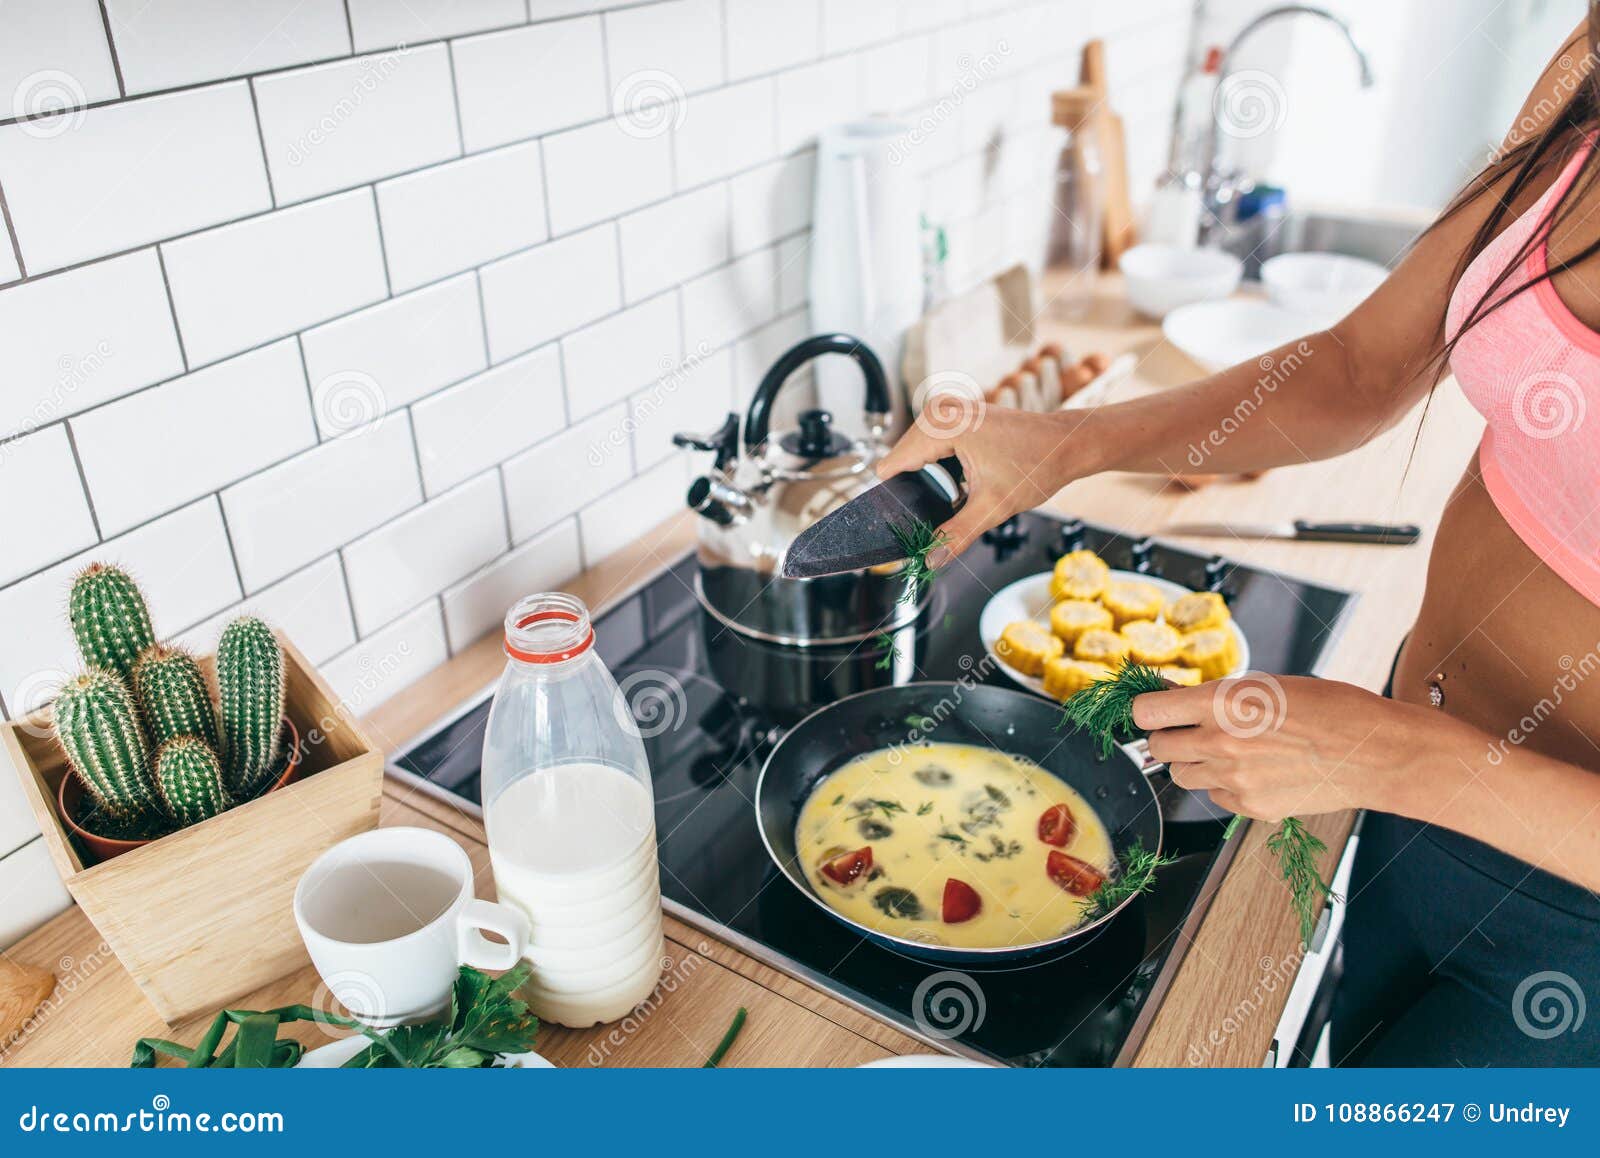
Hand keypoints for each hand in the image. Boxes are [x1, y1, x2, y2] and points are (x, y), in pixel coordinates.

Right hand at [875, 405, 1090, 567]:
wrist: (1068, 443)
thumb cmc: (1037, 464)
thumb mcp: (993, 507)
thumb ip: (956, 535)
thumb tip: (930, 558)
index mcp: (942, 426)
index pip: (893, 465)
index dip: (896, 497)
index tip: (904, 521)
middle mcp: (940, 410)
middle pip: (902, 460)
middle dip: (915, 489)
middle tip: (946, 510)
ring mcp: (948, 409)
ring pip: (915, 453)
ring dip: (929, 479)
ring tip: (959, 494)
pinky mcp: (956, 413)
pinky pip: (930, 444)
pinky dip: (940, 466)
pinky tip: (963, 480)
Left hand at [1130, 674, 1444, 820]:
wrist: (1375, 753)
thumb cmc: (1331, 709)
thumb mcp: (1268, 684)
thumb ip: (1216, 696)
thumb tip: (1175, 698)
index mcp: (1222, 702)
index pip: (1146, 711)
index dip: (1146, 710)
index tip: (1152, 709)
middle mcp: (1221, 742)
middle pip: (1157, 748)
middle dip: (1167, 738)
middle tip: (1189, 730)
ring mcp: (1234, 779)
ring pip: (1182, 776)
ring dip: (1193, 763)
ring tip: (1229, 750)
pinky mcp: (1251, 807)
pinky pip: (1216, 797)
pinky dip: (1225, 786)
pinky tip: (1255, 771)